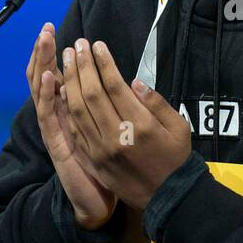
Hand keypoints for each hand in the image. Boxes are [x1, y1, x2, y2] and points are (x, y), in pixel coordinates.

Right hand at [28, 23, 117, 229]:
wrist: (97, 204)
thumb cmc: (109, 168)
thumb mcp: (115, 131)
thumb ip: (118, 108)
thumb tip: (129, 82)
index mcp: (72, 114)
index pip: (58, 78)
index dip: (54, 56)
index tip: (54, 32)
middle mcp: (59, 119)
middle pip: (45, 79)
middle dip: (45, 54)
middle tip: (46, 28)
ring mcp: (55, 131)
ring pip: (43, 93)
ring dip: (43, 67)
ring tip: (44, 42)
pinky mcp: (56, 144)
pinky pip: (48, 117)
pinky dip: (46, 96)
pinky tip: (48, 78)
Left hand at [59, 38, 192, 212]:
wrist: (167, 197)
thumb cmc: (176, 157)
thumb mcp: (179, 126)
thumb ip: (156, 102)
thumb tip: (134, 82)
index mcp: (140, 125)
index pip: (115, 86)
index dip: (104, 63)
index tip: (97, 45)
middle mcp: (117, 135)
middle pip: (92, 94)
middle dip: (82, 66)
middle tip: (78, 45)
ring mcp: (101, 149)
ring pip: (78, 110)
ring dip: (70, 83)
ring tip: (67, 60)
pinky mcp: (92, 159)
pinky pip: (75, 129)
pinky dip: (67, 108)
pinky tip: (63, 90)